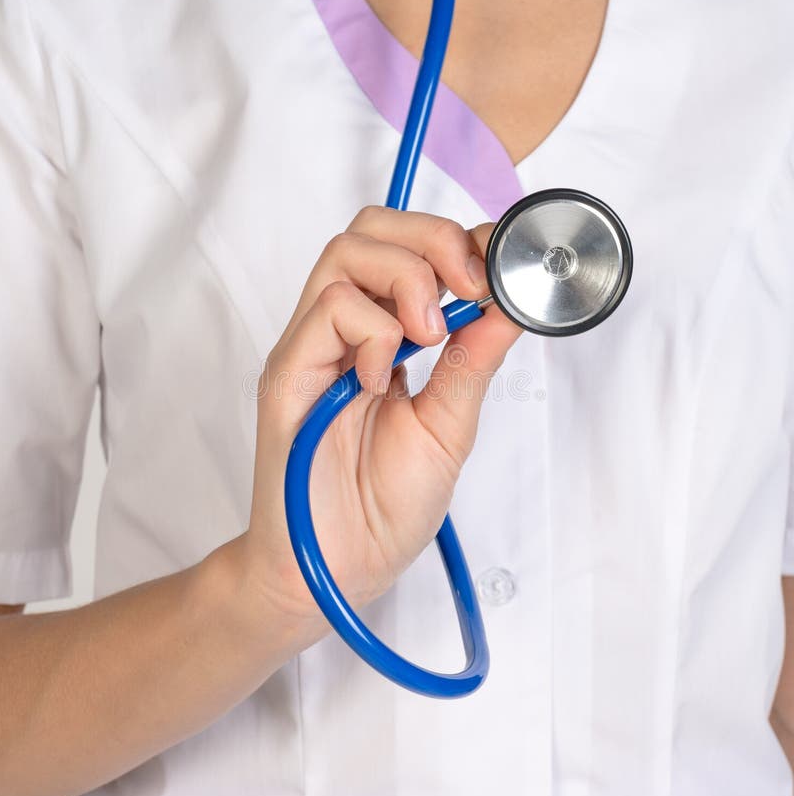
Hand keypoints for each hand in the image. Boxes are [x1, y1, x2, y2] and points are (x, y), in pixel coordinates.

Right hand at [243, 206, 521, 631]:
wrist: (337, 565)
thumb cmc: (385, 504)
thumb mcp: (450, 424)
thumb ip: (473, 361)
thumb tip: (507, 304)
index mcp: (382, 336)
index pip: (408, 248)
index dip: (456, 241)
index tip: (498, 268)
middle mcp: (342, 331)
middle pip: (370, 230)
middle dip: (431, 240)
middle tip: (467, 289)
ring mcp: (311, 347)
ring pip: (345, 253)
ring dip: (406, 280)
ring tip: (428, 337)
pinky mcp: (287, 372)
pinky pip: (328, 310)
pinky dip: (373, 333)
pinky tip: (381, 382)